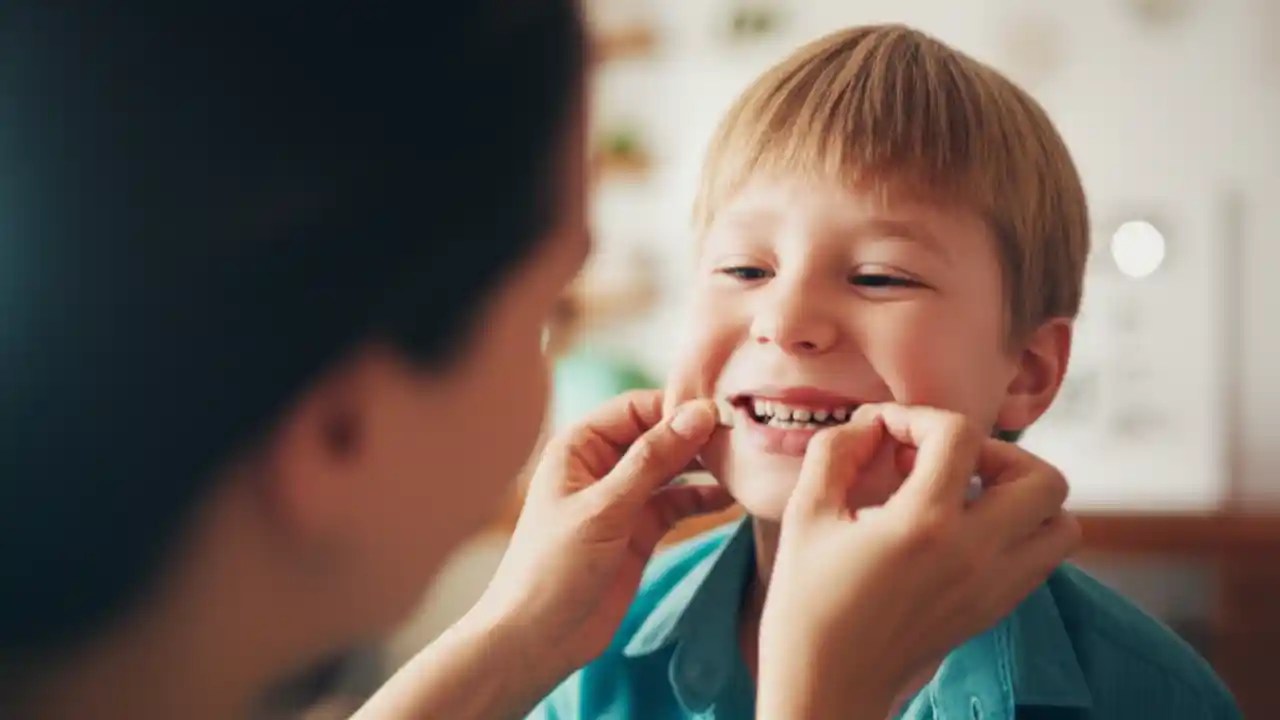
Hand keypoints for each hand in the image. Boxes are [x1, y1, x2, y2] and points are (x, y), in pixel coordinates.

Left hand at [470, 390, 732, 683]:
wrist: (537, 640)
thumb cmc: (552, 568)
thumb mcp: (604, 508)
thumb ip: (652, 460)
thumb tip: (698, 414)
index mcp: (579, 446)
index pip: (637, 408)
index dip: (677, 409)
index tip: (720, 416)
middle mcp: (602, 465)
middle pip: (659, 436)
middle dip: (697, 438)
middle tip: (740, 443)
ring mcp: (623, 499)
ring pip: (673, 470)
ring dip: (705, 468)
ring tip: (742, 467)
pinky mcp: (640, 531)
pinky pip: (678, 504)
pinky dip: (703, 500)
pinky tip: (731, 498)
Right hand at [758, 404, 1080, 719]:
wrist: (827, 685)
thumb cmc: (807, 603)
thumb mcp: (804, 514)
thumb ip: (835, 452)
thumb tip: (870, 425)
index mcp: (924, 526)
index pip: (959, 436)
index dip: (918, 417)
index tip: (885, 431)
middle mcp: (975, 555)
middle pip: (1041, 477)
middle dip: (995, 451)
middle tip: (945, 462)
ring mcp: (994, 588)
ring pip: (1060, 521)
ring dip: (1022, 495)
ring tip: (967, 495)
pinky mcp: (996, 610)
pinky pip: (1043, 558)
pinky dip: (1020, 531)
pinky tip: (965, 531)